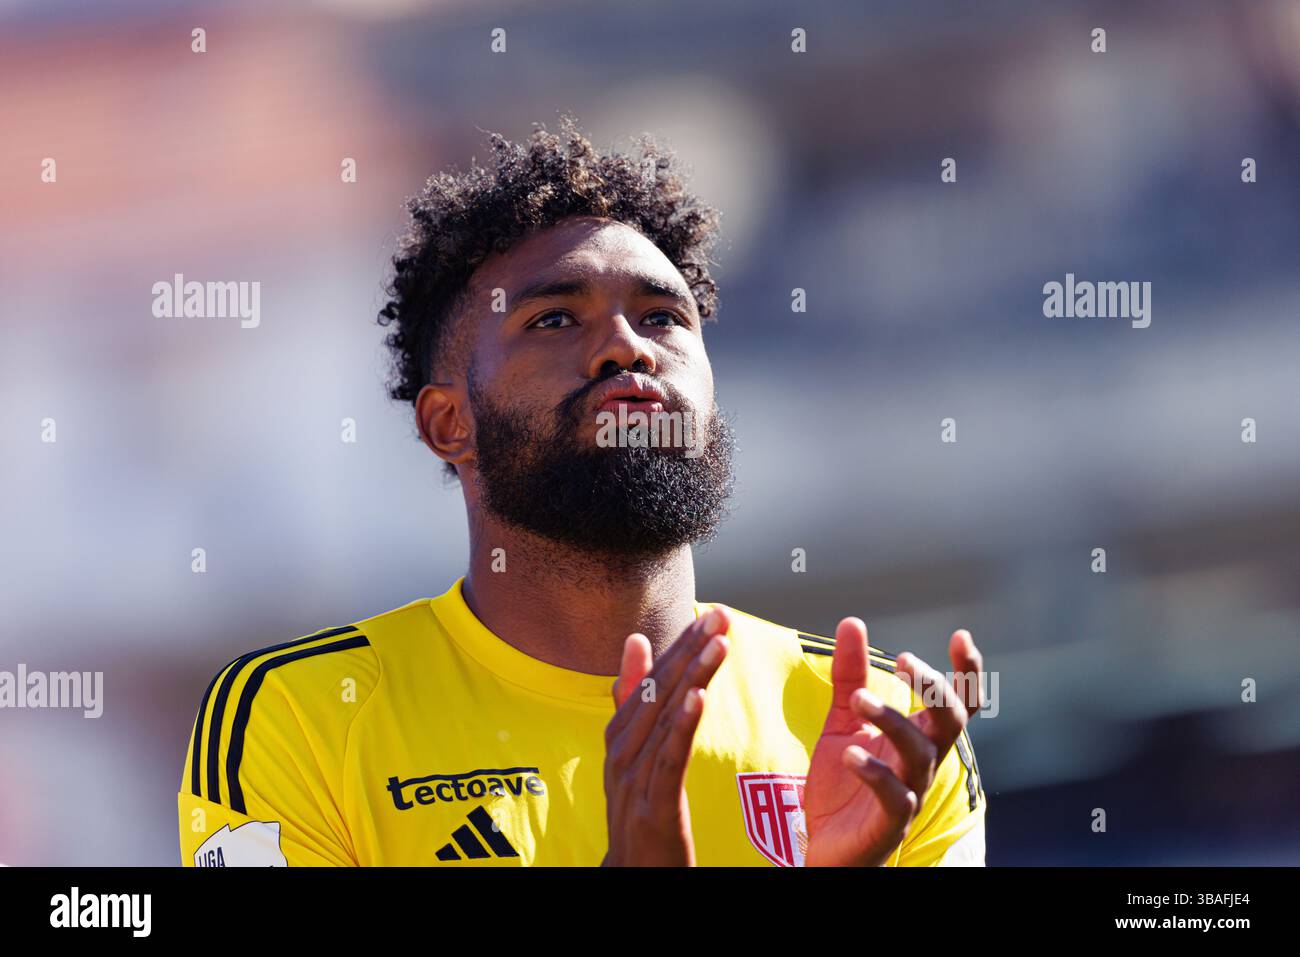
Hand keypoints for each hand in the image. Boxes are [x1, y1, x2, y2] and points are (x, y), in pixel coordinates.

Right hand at [600, 607, 731, 865]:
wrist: (631, 878)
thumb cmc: (636, 813)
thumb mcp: (633, 754)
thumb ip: (635, 699)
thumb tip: (636, 641)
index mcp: (620, 737)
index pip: (654, 681)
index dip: (682, 645)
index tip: (711, 614)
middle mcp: (621, 752)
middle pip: (659, 692)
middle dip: (690, 650)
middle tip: (720, 616)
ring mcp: (633, 781)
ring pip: (664, 719)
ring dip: (691, 677)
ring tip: (717, 644)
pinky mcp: (651, 808)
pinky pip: (666, 761)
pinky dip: (680, 727)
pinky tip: (698, 699)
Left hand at [804, 619, 983, 866]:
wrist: (829, 849)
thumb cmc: (844, 785)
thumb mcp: (843, 722)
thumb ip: (851, 677)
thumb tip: (853, 621)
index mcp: (918, 736)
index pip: (957, 702)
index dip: (966, 672)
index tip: (961, 636)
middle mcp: (923, 762)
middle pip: (950, 721)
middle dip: (933, 687)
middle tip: (902, 658)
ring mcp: (911, 794)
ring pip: (920, 753)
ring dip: (892, 720)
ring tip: (859, 700)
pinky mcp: (890, 824)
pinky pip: (895, 797)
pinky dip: (875, 773)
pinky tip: (851, 754)